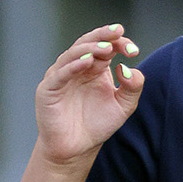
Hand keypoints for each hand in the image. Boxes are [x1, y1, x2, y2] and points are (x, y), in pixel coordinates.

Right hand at [34, 23, 146, 163]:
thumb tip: (128, 67)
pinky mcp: (49, 89)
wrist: (77, 148)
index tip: (133, 50)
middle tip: (117, 33)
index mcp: (95, 68)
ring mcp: (61, 76)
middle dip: (103, 36)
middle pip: (88, 43)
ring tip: (106, 47)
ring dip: (89, 48)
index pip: (106, 46)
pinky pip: (60, 74)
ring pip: (73, 54)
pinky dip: (73, 66)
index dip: (119, 44)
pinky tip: (87, 62)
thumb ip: (133, 87)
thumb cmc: (97, 125)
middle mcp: (77, 68)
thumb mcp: (123, 106)